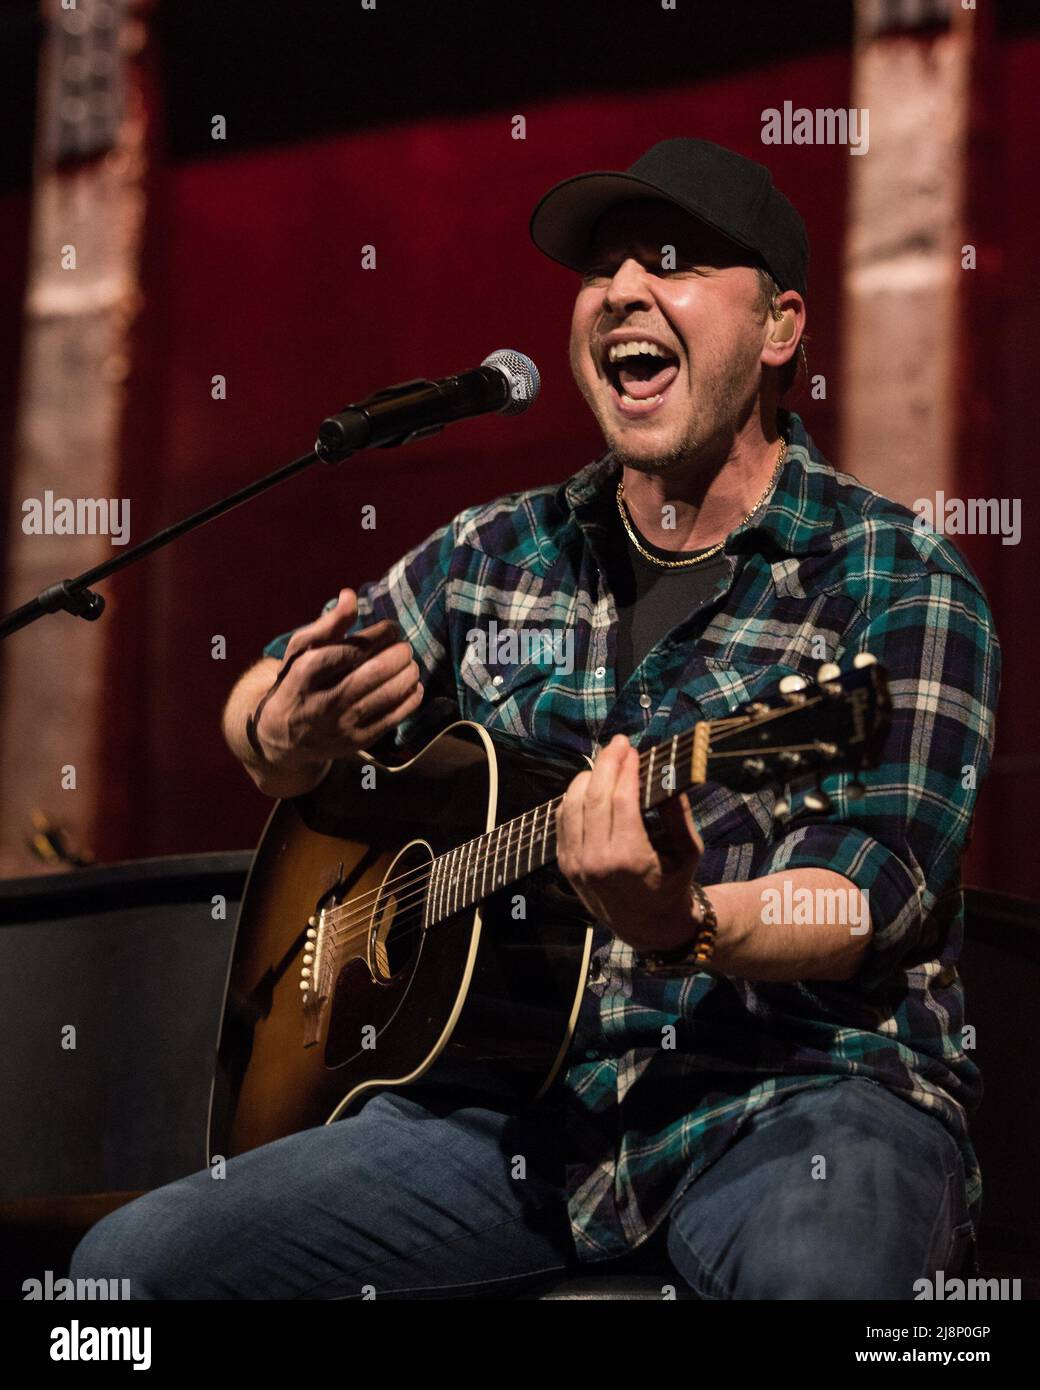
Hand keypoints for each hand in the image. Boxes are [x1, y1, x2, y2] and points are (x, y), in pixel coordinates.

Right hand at [254, 589, 423, 771]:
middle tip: (405, 647)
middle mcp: (324, 701)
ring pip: (387, 695)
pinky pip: (393, 718)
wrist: (281, 736)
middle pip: (374, 673)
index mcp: (307, 672)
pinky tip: (414, 686)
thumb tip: (351, 595)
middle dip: (399, 655)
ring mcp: (341, 724)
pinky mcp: (356, 742)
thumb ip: (328, 624)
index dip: (379, 635)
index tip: (391, 628)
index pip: (351, 650)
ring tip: (411, 664)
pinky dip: (410, 699)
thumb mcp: (301, 650)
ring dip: (408, 675)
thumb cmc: (296, 681)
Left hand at [555, 733, 703, 953]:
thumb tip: (667, 774)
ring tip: (606, 761)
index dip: (626, 769)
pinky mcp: (565, 864)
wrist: (647, 924)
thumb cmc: (673, 883)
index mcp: (629, 859)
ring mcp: (576, 863)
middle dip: (606, 763)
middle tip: (619, 744)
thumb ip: (678, 814)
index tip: (634, 750)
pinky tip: (590, 784)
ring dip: (588, 776)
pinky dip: (574, 796)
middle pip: (594, 796)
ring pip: (572, 804)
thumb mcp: (689, 852)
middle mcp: (596, 861)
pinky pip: (563, 819)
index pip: (621, 800)